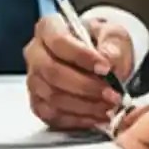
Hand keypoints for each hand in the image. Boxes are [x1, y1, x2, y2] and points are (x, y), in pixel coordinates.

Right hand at [24, 14, 133, 129]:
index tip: (106, 68)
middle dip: (85, 86)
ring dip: (85, 105)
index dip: (81, 56)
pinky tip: (98, 116)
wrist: (100, 64)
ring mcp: (34, 80)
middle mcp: (35, 53)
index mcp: (49, 28)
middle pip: (52, 72)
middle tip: (113, 94)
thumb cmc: (103, 45)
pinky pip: (54, 116)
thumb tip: (108, 60)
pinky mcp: (38, 104)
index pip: (58, 41)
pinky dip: (79, 119)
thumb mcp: (114, 37)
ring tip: (110, 106)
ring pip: (53, 96)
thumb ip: (113, 47)